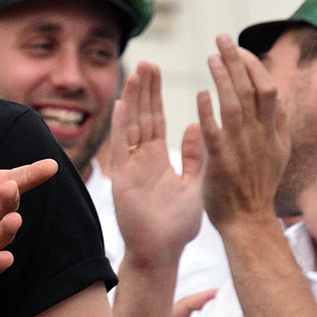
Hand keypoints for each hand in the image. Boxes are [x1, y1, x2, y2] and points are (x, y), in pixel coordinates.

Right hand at [110, 62, 203, 268]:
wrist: (162, 252)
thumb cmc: (177, 225)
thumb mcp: (194, 184)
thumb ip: (195, 156)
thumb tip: (195, 127)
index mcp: (158, 160)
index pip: (156, 120)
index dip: (154, 96)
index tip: (155, 72)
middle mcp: (142, 160)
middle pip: (142, 117)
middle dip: (144, 90)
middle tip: (146, 63)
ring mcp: (131, 168)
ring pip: (132, 127)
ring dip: (133, 101)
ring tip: (135, 75)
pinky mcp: (124, 179)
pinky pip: (122, 148)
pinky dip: (121, 127)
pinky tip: (120, 106)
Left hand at [198, 35, 289, 230]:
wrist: (248, 221)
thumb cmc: (257, 186)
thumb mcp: (278, 153)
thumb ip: (278, 124)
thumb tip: (277, 96)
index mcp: (274, 132)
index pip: (268, 89)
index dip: (253, 66)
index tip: (238, 50)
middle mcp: (261, 136)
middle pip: (253, 89)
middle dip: (238, 61)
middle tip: (221, 38)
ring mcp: (242, 149)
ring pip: (235, 105)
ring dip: (223, 78)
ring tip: (210, 57)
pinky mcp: (222, 162)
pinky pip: (216, 133)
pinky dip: (209, 112)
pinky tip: (201, 94)